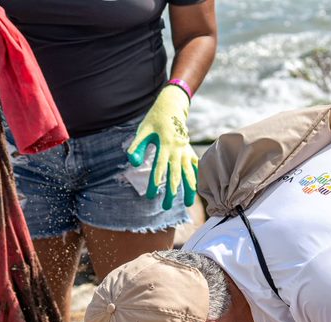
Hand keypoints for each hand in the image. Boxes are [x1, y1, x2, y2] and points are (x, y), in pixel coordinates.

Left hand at [127, 84, 198, 209]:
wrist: (172, 106)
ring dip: (189, 188)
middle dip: (171, 191)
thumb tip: (133, 163)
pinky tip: (197, 190)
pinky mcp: (190, 150)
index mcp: (165, 144)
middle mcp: (178, 149)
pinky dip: (198, 178)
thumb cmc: (154, 120)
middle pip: (176, 174)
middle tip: (166, 207)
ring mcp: (186, 150)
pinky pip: (196, 166)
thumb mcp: (142, 130)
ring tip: (188, 204)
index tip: (150, 195)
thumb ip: (137, 147)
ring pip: (190, 172)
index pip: (160, 168)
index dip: (155, 182)